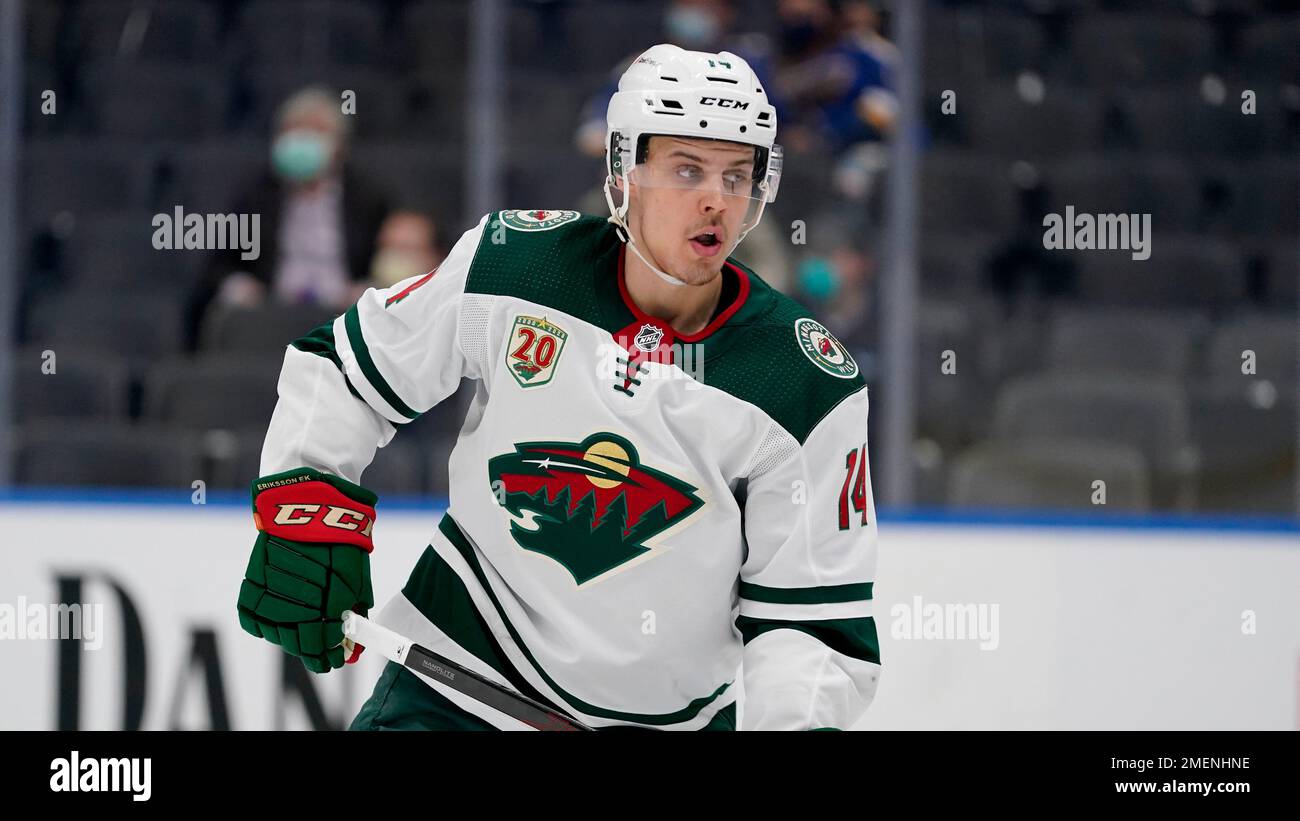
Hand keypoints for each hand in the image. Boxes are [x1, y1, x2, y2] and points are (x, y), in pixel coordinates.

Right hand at [237, 468, 377, 672]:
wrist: (308, 503)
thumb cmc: (338, 539)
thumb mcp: (356, 575)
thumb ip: (355, 611)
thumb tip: (354, 645)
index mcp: (330, 592)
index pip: (324, 639)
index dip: (329, 654)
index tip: (336, 659)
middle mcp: (298, 591)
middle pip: (300, 640)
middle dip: (313, 651)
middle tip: (322, 656)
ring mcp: (272, 586)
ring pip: (277, 632)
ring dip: (292, 640)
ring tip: (304, 637)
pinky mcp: (253, 579)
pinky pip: (253, 617)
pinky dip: (266, 626)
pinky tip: (280, 626)